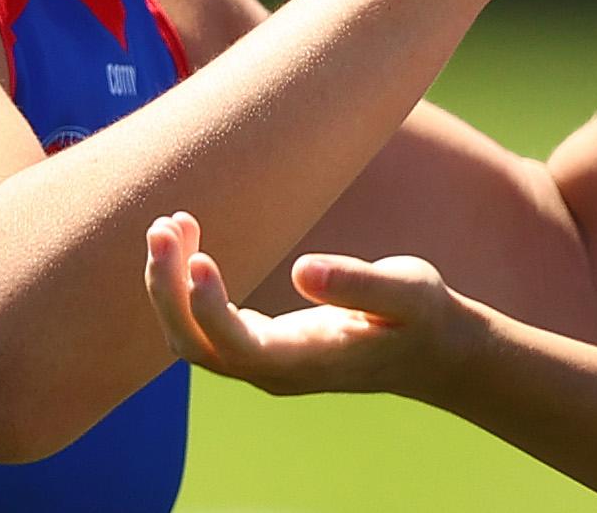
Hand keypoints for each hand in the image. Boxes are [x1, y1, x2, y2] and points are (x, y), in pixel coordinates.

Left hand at [146, 211, 472, 398]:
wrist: (433, 353)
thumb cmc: (423, 317)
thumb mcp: (408, 292)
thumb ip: (359, 283)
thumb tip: (301, 272)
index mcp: (305, 362)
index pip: (236, 346)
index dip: (208, 308)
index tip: (199, 258)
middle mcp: (274, 371)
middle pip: (196, 346)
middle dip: (169, 291)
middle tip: (163, 226)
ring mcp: (264, 363)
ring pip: (192, 338)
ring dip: (170, 286)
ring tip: (169, 225)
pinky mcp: (262, 347)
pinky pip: (205, 328)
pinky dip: (186, 288)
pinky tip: (190, 243)